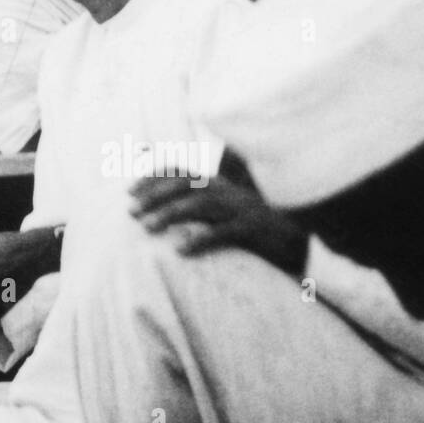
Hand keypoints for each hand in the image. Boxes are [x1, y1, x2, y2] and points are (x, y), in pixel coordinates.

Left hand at [130, 173, 308, 275]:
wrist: (296, 241)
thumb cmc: (251, 226)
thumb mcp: (221, 208)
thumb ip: (194, 201)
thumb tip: (161, 203)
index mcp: (216, 183)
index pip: (179, 171)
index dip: (152, 177)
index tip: (128, 191)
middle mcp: (225, 190)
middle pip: (184, 185)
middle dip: (154, 196)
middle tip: (131, 212)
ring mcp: (239, 208)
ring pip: (200, 205)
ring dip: (170, 214)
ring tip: (147, 229)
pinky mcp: (252, 230)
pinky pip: (223, 233)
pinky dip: (200, 240)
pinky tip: (180, 251)